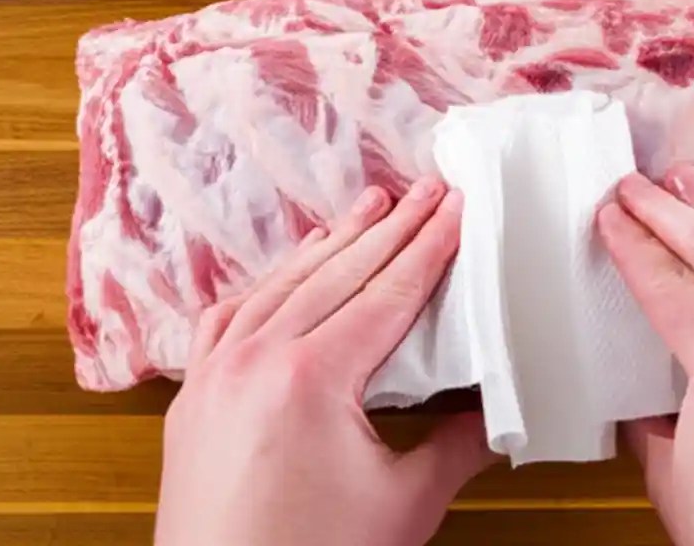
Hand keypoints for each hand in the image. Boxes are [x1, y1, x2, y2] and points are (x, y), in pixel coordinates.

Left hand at [155, 178, 497, 545]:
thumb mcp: (404, 504)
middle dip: (389, 229)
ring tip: (367, 209)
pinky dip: (266, 286)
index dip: (430, 246)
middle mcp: (255, 360)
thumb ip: (457, 446)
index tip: (456, 206)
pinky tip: (284, 273)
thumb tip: (500, 413)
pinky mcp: (193, 399)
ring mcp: (215, 375)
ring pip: (281, 286)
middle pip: (338, 274)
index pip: (387, 293)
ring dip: (330, 244)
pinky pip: (228, 318)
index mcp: (310, 377)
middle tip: (425, 189)